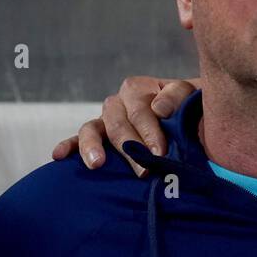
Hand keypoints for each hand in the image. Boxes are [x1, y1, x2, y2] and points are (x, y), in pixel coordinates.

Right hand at [51, 77, 200, 176]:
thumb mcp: (196, 98)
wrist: (198, 124)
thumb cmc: (197, 112)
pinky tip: (59, 155)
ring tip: (97, 164)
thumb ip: (180, 96)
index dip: (149, 129)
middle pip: (118, 121)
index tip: (160, 152)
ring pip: (94, 128)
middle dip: (131, 146)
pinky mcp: (99, 136)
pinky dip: (69, 145)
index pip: (140, 105)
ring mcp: (108, 119)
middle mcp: (121, 101)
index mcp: (144, 88)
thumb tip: (158, 108)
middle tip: (145, 168)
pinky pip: (80, 138)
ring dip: (94, 146)